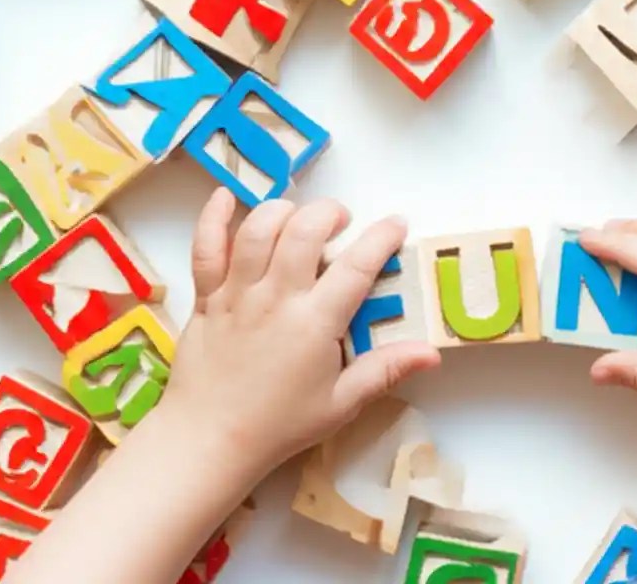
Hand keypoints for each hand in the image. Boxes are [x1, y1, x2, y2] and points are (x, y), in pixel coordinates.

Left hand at [160, 190, 441, 474]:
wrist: (209, 440)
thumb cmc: (279, 426)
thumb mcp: (340, 404)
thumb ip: (384, 371)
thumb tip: (431, 353)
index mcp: (314, 324)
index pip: (356, 266)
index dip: (380, 238)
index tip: (396, 224)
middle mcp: (276, 298)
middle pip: (304, 231)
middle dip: (329, 213)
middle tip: (341, 222)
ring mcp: (238, 294)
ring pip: (258, 229)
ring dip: (283, 211)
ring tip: (297, 218)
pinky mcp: (207, 298)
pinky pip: (206, 248)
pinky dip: (213, 217)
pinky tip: (225, 196)